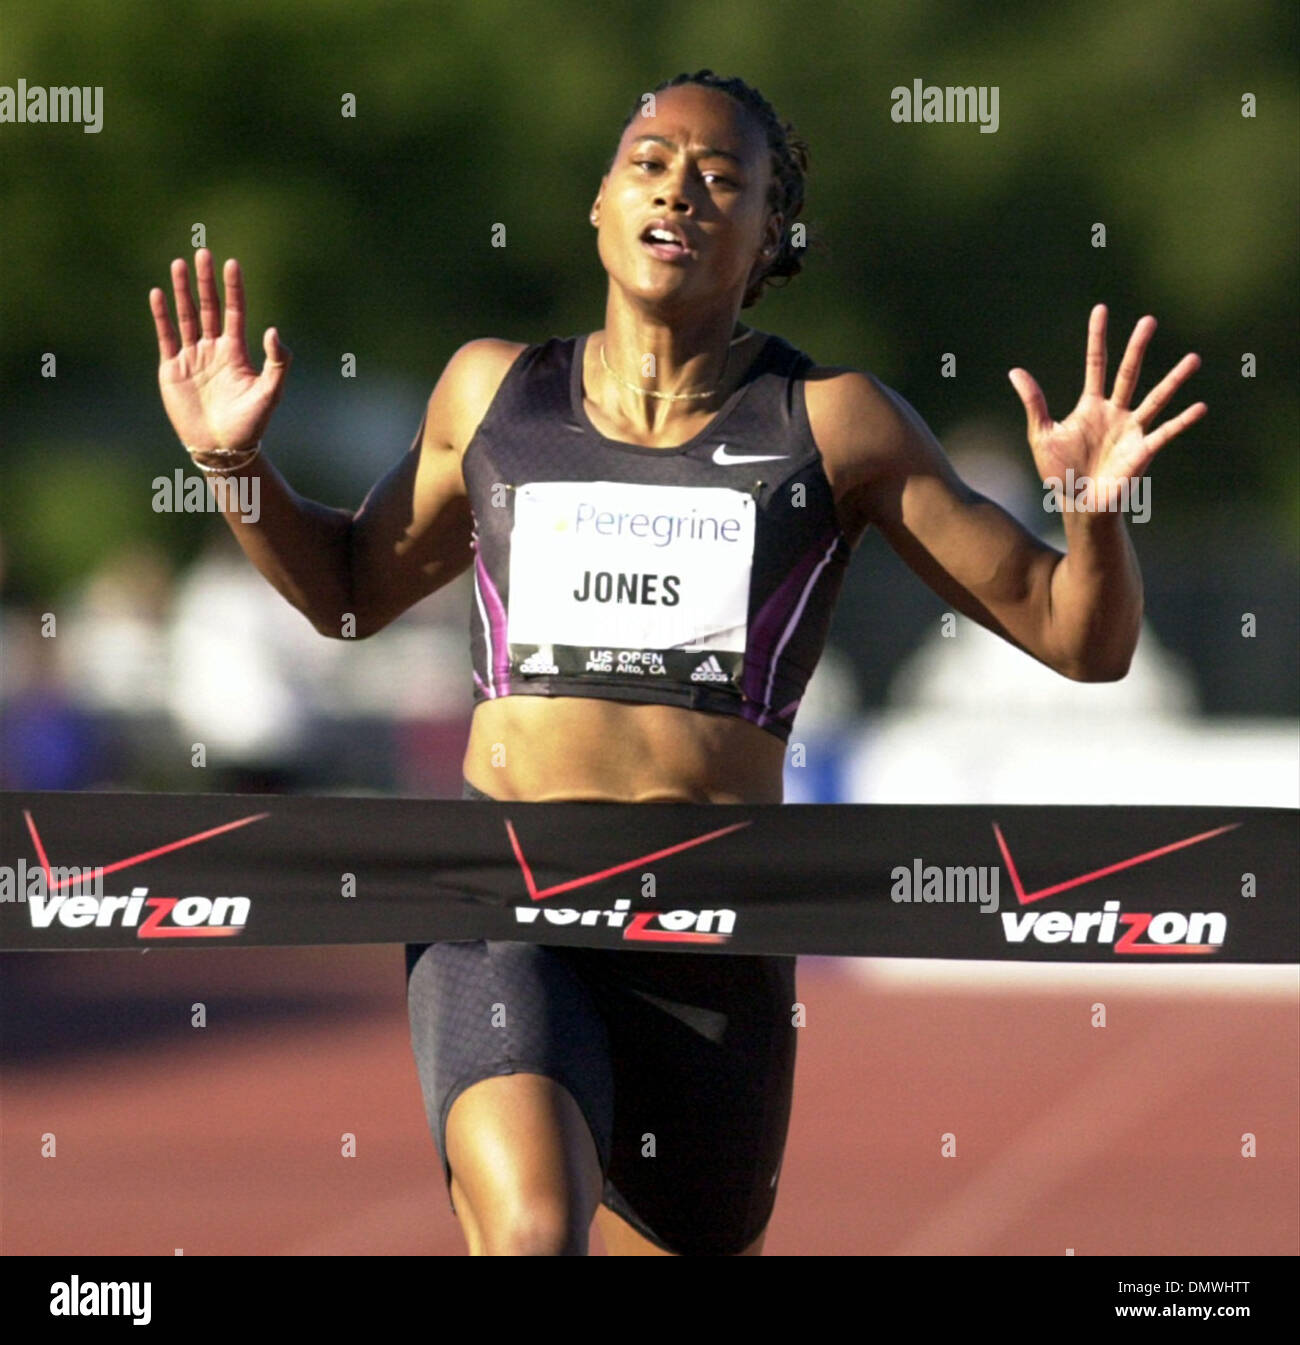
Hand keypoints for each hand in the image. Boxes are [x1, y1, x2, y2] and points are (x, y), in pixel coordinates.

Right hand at [149, 248, 290, 453]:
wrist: (223, 449)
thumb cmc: (250, 424)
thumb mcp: (269, 393)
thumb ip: (276, 363)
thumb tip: (273, 331)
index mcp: (236, 352)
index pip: (234, 311)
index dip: (233, 288)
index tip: (231, 263)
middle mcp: (214, 350)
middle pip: (208, 307)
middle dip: (205, 281)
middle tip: (202, 252)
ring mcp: (192, 357)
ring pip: (186, 316)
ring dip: (182, 290)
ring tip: (178, 264)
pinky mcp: (172, 369)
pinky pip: (166, 336)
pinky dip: (162, 315)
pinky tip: (158, 294)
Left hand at [1008, 305, 1205, 508]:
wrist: (1076, 506)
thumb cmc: (1059, 473)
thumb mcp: (1041, 435)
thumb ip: (1034, 402)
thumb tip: (1015, 371)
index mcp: (1090, 407)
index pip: (1095, 364)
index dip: (1097, 338)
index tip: (1101, 310)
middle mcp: (1115, 413)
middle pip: (1128, 373)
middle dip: (1137, 348)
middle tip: (1149, 320)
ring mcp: (1131, 430)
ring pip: (1156, 398)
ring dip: (1174, 379)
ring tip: (1194, 358)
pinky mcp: (1143, 451)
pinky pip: (1166, 432)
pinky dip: (1182, 421)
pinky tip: (1200, 406)